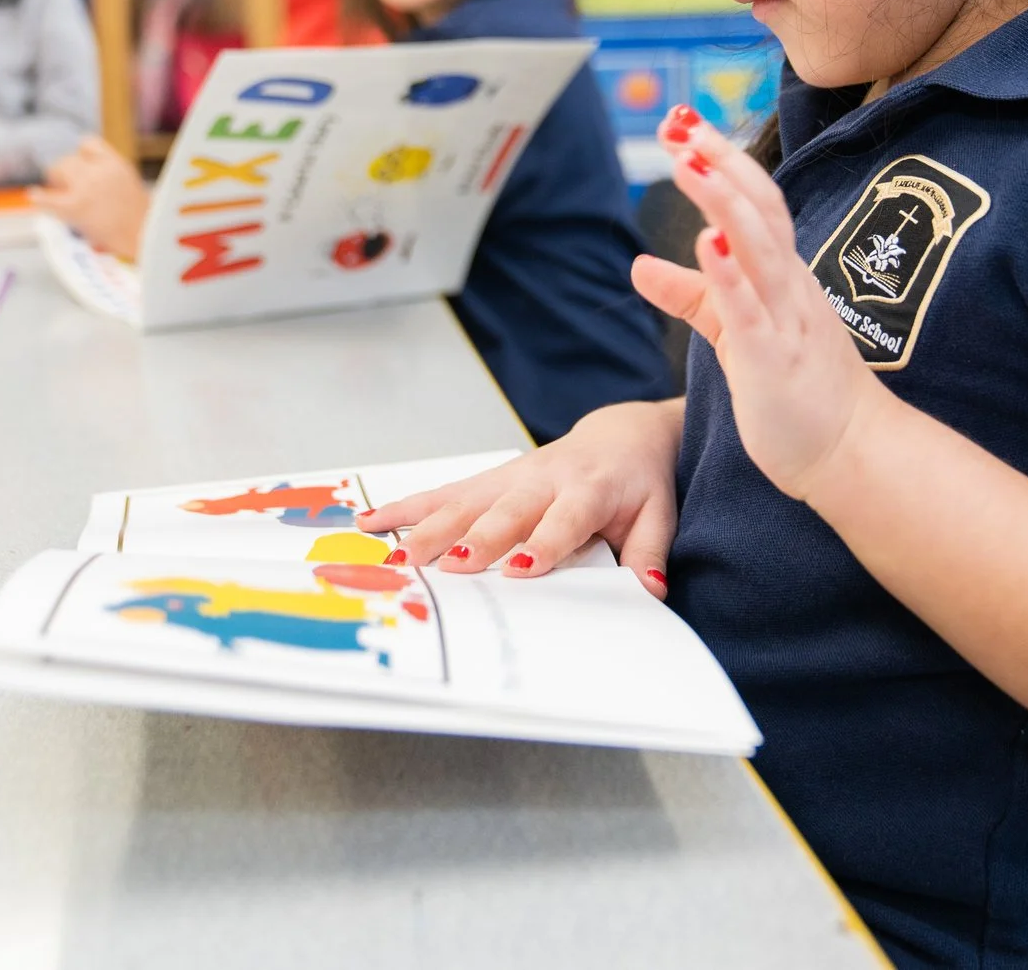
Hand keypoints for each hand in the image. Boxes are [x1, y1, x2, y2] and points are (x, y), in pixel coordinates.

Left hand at [33, 136, 147, 261]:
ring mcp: (85, 188)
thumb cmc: (142, 220)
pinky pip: (48, 198)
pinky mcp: (74, 207)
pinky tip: (34, 195)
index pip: (88, 143)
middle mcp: (99, 170)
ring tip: (57, 191)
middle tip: (64, 184)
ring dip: (56, 180)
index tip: (80, 164)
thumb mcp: (130, 186)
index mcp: (116, 164)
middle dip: (65, 171)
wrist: (146, 239)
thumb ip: (108, 176)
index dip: (82, 155)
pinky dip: (39, 197)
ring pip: (58, 170)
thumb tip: (86, 176)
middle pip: (69, 159)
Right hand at [355, 398, 683, 596]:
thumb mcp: (658, 516)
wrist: (623, 435)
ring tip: (400, 553)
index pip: (565, 519)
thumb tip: (649, 592)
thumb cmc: (639, 483)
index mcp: (590, 489)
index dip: (544, 542)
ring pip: (466, 499)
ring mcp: (511, 476)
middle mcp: (544, 478)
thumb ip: (649, 553)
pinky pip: (444, 492)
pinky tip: (369, 520)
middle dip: (478, 537)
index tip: (523, 569)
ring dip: (431, 525)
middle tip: (450, 565)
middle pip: (507, 510)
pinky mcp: (489, 478)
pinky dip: (406, 506)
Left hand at [631, 105, 885, 500]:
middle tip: (680, 120)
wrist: (853, 455)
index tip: (682, 124)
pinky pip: (751, 309)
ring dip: (723, 201)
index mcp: (782, 275)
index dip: (720, 159)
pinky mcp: (775, 359)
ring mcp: (786, 319)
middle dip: (720, 160)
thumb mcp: (737, 332)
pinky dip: (729, 272)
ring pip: (759, 246)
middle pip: (759, 207)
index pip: (754, 201)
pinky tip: (706, 242)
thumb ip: (694, 295)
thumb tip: (639, 264)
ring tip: (688, 162)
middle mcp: (788, 285)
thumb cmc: (802, 393)